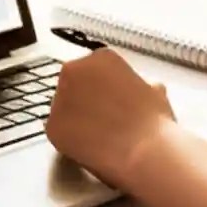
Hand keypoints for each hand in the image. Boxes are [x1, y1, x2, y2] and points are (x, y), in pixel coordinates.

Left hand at [45, 49, 175, 189]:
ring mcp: (58, 98)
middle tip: (103, 121)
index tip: (111, 103)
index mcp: (100, 57)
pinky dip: (70, 141)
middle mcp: (74, 71)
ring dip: (76, 121)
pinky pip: (58, 132)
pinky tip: (90, 148)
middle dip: (84, 102)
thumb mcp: (155, 91)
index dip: (103, 90)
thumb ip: (141, 85)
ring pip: (64, 110)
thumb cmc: (154, 122)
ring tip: (99, 137)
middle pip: (73, 86)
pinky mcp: (51, 126)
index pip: (93, 71)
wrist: (145, 150)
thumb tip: (147, 90)